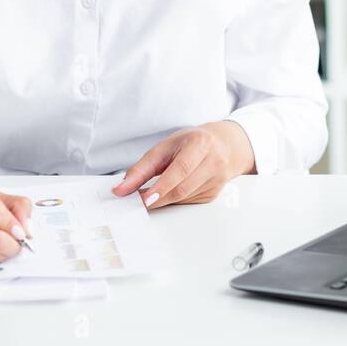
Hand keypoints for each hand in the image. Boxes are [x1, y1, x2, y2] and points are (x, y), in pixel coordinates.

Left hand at [111, 120, 254, 209]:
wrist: (225, 145)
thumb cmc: (192, 142)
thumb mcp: (166, 146)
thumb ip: (143, 167)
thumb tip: (122, 189)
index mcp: (201, 143)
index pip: (181, 169)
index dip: (162, 186)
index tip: (144, 198)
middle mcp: (214, 161)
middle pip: (182, 188)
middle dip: (158, 197)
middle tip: (139, 200)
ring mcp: (217, 180)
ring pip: (184, 198)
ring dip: (164, 199)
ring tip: (152, 193)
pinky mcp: (215, 194)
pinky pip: (188, 202)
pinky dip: (175, 199)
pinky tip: (173, 189)